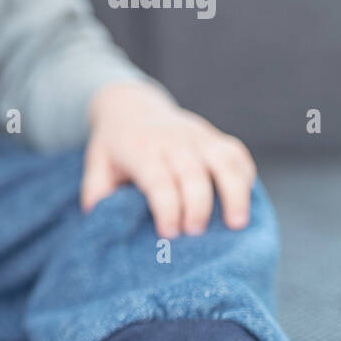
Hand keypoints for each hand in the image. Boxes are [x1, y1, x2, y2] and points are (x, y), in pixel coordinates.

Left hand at [81, 81, 256, 237]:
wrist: (130, 106)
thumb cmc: (113, 146)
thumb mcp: (95, 164)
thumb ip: (95, 191)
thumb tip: (96, 218)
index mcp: (140, 150)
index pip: (159, 180)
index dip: (166, 209)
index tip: (168, 233)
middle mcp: (171, 141)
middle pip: (193, 174)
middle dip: (197, 206)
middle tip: (195, 233)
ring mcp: (196, 135)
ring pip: (224, 160)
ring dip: (234, 193)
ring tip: (236, 224)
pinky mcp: (213, 135)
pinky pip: (236, 153)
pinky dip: (245, 175)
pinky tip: (245, 199)